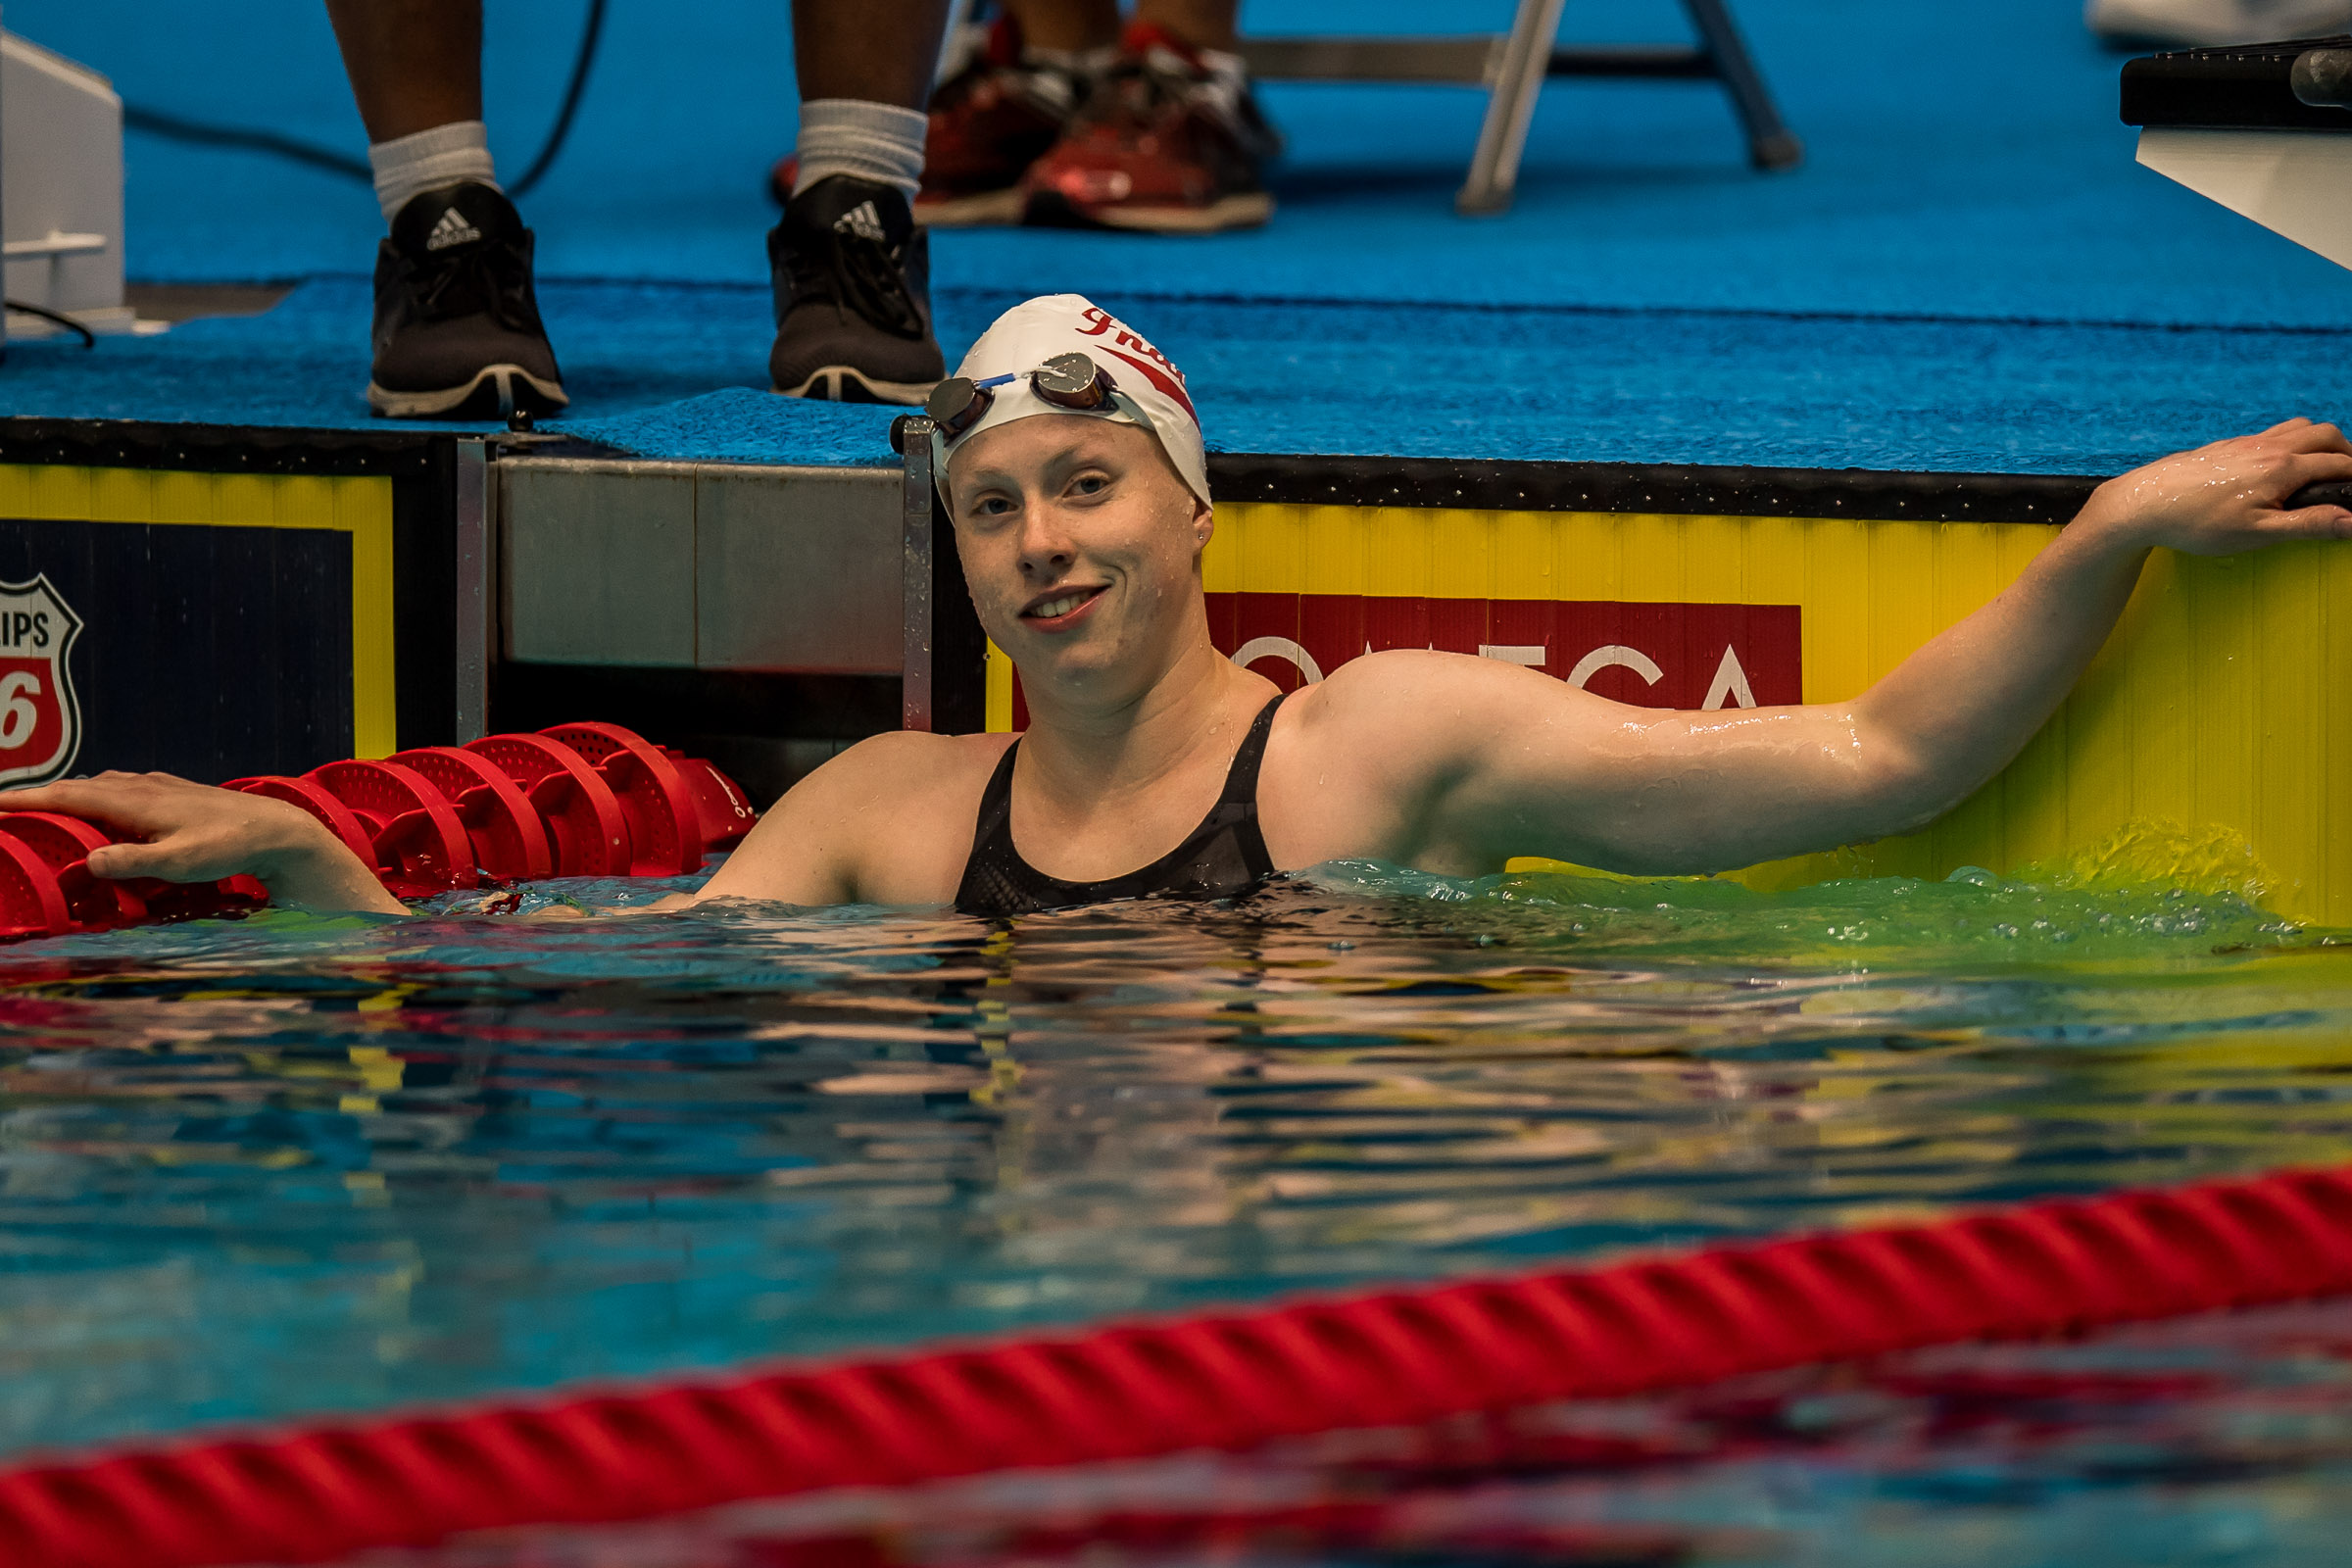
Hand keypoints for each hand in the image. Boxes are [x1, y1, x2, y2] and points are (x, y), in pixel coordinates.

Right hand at [0, 771, 403, 911]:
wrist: (274, 827)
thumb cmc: (228, 847)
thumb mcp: (180, 863)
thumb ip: (133, 862)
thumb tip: (90, 862)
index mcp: (134, 802)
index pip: (67, 797)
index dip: (27, 800)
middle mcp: (140, 786)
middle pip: (76, 785)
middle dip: (37, 794)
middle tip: (4, 805)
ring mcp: (157, 785)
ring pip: (98, 782)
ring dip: (66, 790)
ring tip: (40, 802)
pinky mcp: (172, 790)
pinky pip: (120, 784)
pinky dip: (96, 789)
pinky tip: (99, 796)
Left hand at [2078, 419, 2351, 555]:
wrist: (2142, 504)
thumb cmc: (2197, 523)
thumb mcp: (2258, 533)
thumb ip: (2310, 525)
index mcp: (2283, 468)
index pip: (2339, 464)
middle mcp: (2267, 447)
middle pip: (2325, 435)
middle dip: (2346, 453)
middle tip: (2350, 475)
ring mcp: (2245, 443)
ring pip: (2297, 428)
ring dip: (2319, 441)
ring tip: (2323, 466)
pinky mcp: (2226, 446)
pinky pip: (2270, 433)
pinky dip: (2289, 441)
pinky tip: (2279, 463)